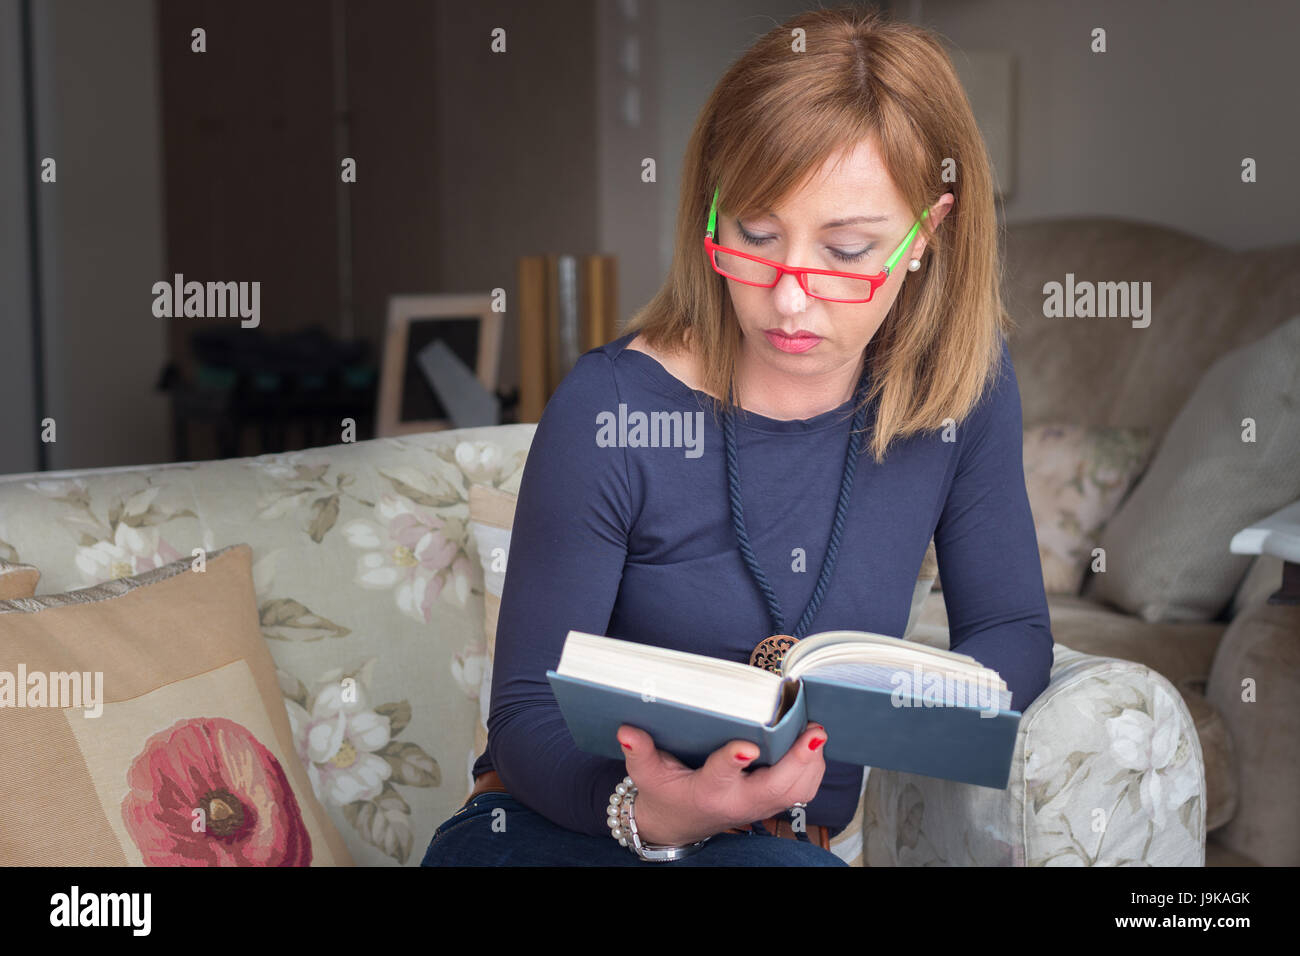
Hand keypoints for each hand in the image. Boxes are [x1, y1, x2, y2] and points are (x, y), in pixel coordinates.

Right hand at [615, 721, 827, 845]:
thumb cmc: (665, 792)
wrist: (679, 822)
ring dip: (811, 763)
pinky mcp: (771, 802)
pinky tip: (815, 744)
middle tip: (813, 731)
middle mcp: (739, 801)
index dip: (734, 761)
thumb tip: (627, 731)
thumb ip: (638, 753)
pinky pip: (802, 791)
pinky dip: (813, 769)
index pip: (721, 776)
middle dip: (798, 760)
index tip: (748, 747)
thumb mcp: (646, 774)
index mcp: (707, 791)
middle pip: (777, 787)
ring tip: (817, 731)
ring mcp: (759, 805)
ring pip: (797, 791)